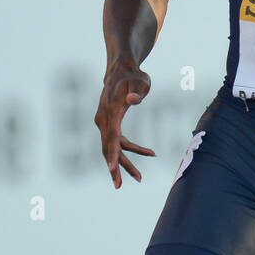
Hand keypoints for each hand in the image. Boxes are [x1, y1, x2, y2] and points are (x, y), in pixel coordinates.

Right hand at [94, 63, 155, 187]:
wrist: (121, 69)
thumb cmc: (134, 75)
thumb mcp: (141, 81)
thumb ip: (138, 92)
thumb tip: (134, 100)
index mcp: (111, 110)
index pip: (111, 137)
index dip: (112, 154)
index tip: (112, 169)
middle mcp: (104, 118)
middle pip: (108, 147)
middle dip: (114, 167)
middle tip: (120, 185)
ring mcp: (105, 121)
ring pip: (112, 147)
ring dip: (124, 163)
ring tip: (139, 178)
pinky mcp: (110, 123)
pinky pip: (118, 141)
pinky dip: (130, 149)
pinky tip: (150, 153)